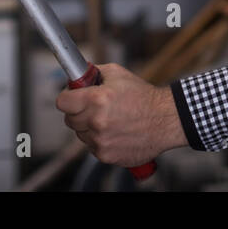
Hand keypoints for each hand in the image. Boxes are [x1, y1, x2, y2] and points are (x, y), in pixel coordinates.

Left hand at [56, 63, 187, 167]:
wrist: (165, 120)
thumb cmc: (143, 96)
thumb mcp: (117, 73)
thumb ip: (92, 73)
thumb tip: (76, 75)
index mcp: (97, 99)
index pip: (62, 102)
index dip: (68, 97)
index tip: (73, 97)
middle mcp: (96, 122)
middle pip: (69, 119)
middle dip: (79, 112)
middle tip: (94, 107)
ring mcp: (100, 141)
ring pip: (80, 134)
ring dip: (89, 127)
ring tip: (110, 120)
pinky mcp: (106, 155)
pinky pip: (92, 147)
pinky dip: (100, 141)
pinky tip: (116, 132)